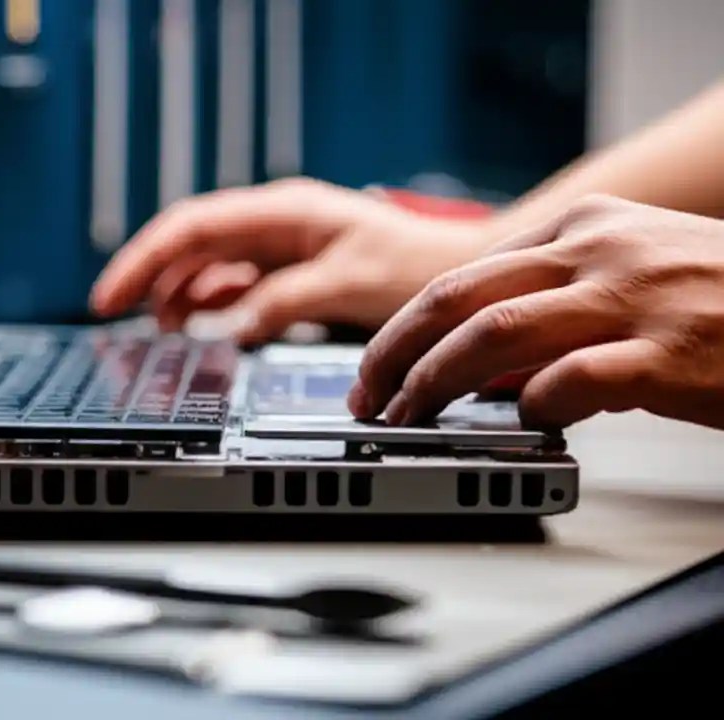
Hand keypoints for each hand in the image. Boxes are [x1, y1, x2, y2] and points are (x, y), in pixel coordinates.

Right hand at [89, 178, 491, 342]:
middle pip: (189, 242)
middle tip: (109, 312)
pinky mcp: (290, 269)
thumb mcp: (350, 285)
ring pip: (206, 262)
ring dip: (174, 291)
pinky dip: (206, 301)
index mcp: (283, 212)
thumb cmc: (417, 268)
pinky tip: (196, 323)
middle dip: (145, 275)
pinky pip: (232, 282)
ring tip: (154, 328)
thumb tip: (231, 325)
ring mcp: (281, 245)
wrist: (465, 273)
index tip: (112, 295)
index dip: (144, 260)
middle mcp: (275, 222)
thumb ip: (284, 300)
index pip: (192, 228)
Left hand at [349, 195, 723, 430]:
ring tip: (408, 418)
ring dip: (433, 381)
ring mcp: (632, 301)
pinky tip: (521, 424)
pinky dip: (529, 405)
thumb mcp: (633, 273)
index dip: (405, 324)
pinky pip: (569, 381)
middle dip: (394, 351)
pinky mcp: (668, 356)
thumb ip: (556, 303)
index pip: (465, 272)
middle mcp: (599, 252)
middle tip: (367, 395)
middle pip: (457, 297)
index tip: (378, 364)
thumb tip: (478, 368)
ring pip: (492, 333)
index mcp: (586, 227)